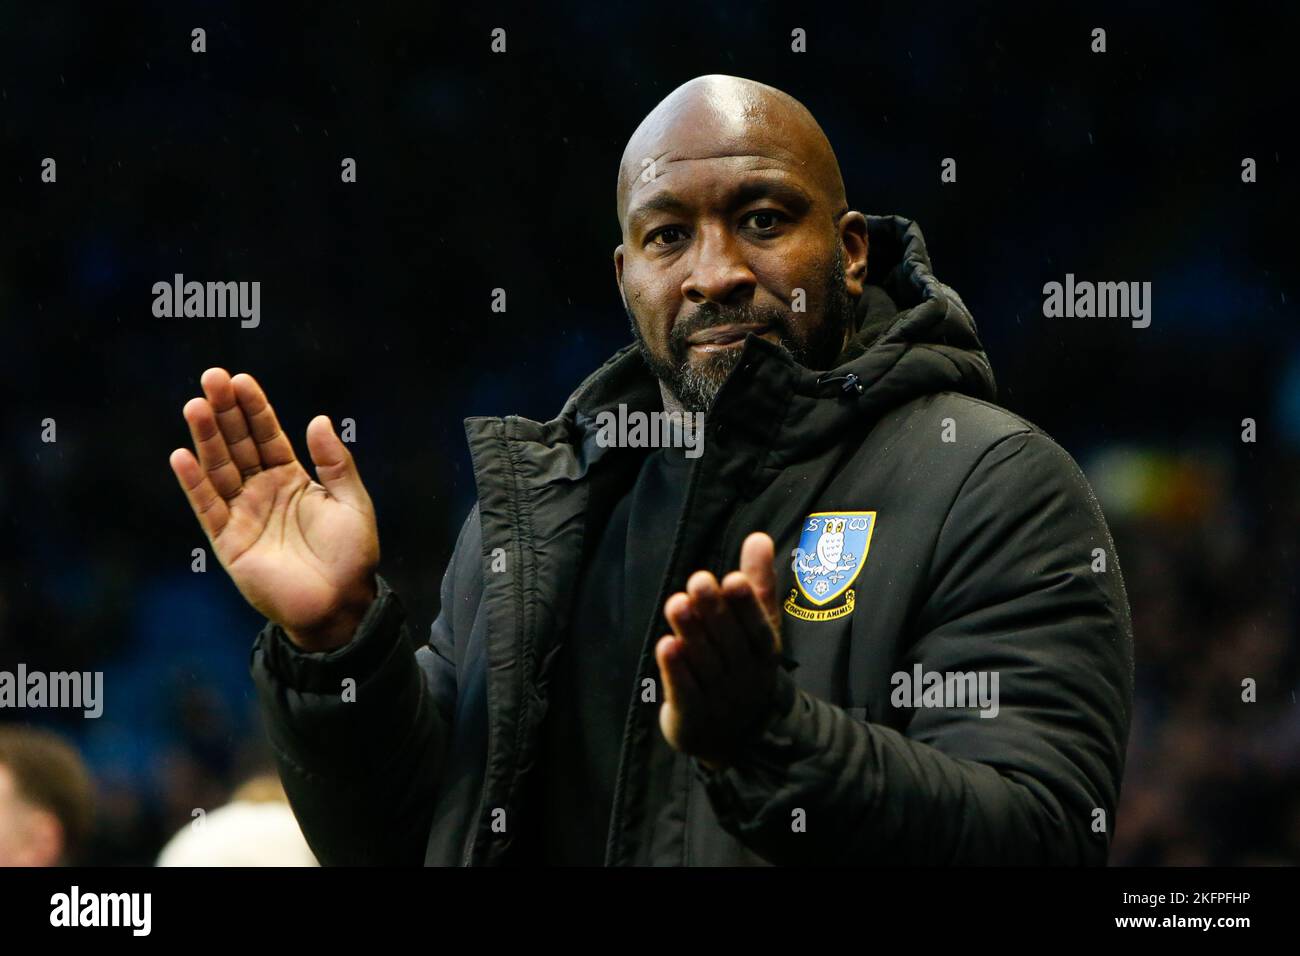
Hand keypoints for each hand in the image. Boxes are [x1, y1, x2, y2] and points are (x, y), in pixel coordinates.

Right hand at [168, 368, 379, 651]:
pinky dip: (194, 484)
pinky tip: (182, 456)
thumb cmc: (351, 556)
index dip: (254, 408)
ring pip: (220, 469)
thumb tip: (318, 418)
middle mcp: (263, 492)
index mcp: (293, 480)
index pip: (268, 436)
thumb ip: (335, 463)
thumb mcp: (352, 503)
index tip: (241, 379)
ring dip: (206, 438)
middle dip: (225, 411)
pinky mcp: (228, 542)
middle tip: (211, 377)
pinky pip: (208, 508)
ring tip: (196, 405)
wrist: (340, 605)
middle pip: (238, 445)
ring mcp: (243, 515)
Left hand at [656, 532, 784, 769]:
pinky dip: (676, 669)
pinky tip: (665, 644)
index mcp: (764, 652)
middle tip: (698, 580)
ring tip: (676, 603)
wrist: (737, 738)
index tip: (734, 579)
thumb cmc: (743, 665)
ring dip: (690, 632)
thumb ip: (758, 583)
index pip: (758, 628)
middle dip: (713, 610)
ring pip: (703, 661)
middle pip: (728, 641)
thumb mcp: (758, 628)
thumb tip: (759, 537)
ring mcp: (719, 698)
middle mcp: (744, 675)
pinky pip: (684, 690)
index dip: (746, 605)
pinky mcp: (692, 716)